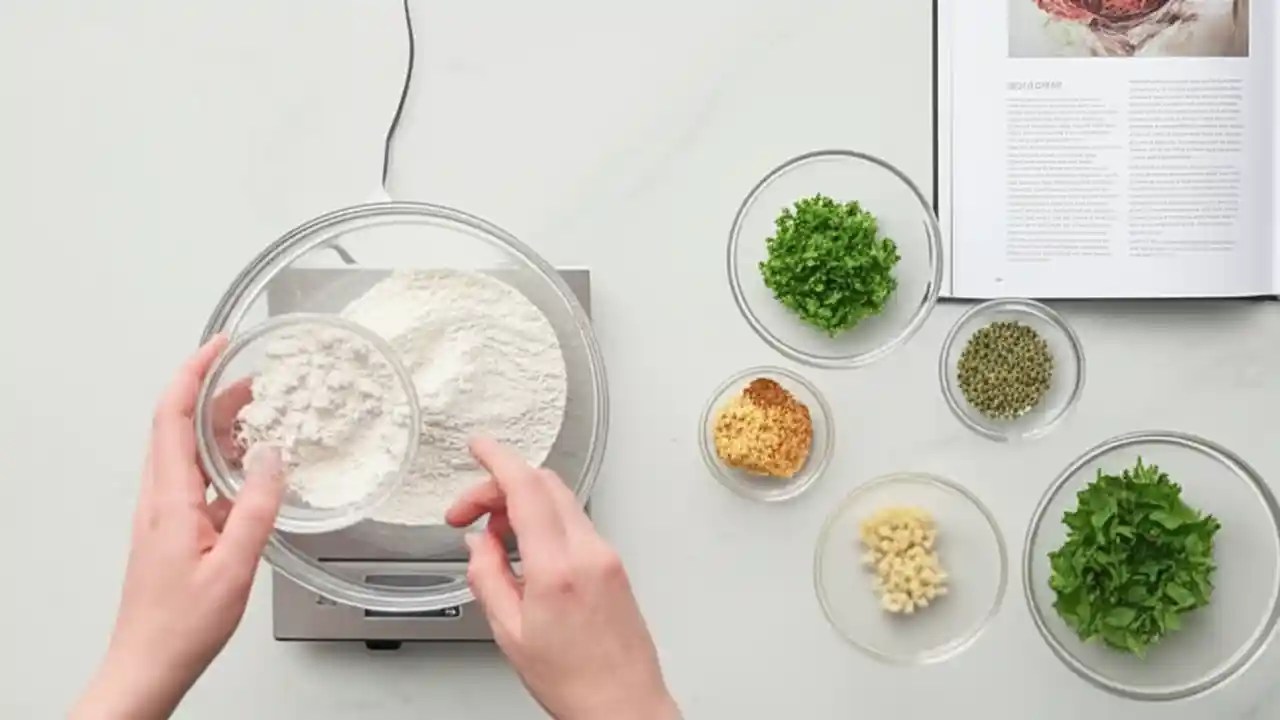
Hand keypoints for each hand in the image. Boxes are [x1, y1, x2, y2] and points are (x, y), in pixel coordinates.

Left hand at [71, 336, 284, 719]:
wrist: (148, 664)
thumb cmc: (181, 625)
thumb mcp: (233, 565)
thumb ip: (255, 507)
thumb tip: (271, 458)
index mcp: (169, 500)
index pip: (171, 416)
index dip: (193, 373)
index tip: (219, 345)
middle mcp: (160, 499)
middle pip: (178, 426)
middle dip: (214, 392)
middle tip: (255, 377)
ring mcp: (163, 514)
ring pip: (187, 451)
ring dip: (219, 426)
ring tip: (260, 414)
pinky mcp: (172, 529)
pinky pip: (195, 478)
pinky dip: (223, 459)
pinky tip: (251, 470)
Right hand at [447, 438, 678, 719]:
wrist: (624, 706)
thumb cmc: (573, 681)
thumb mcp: (509, 633)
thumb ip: (487, 577)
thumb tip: (479, 543)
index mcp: (558, 568)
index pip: (527, 489)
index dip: (498, 460)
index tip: (478, 447)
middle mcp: (589, 552)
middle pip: (545, 485)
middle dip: (501, 484)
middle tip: (468, 511)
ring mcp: (607, 555)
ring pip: (560, 501)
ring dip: (522, 503)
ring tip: (495, 539)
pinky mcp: (614, 563)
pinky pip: (574, 523)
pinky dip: (543, 522)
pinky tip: (525, 552)